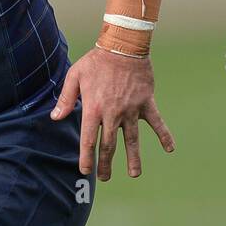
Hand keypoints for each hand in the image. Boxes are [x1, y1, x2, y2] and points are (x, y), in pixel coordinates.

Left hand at [50, 48, 174, 180]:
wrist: (123, 46)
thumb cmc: (96, 61)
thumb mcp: (75, 76)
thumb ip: (65, 99)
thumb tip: (55, 118)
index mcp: (93, 108)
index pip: (88, 139)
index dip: (86, 157)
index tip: (85, 171)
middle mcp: (112, 113)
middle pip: (108, 145)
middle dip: (105, 164)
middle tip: (104, 178)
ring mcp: (131, 110)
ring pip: (132, 140)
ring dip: (133, 159)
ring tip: (134, 174)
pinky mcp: (146, 103)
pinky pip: (156, 122)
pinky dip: (164, 135)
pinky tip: (170, 149)